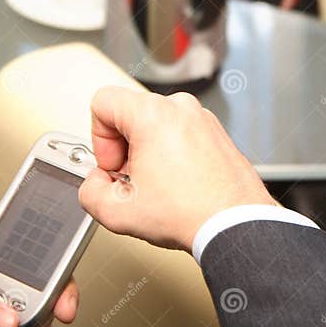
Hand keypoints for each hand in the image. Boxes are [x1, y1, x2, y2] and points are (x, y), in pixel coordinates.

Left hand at [0, 223, 77, 326]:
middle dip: (48, 302)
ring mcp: (9, 298)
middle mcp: (6, 269)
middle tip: (32, 324)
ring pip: (44, 308)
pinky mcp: (8, 323)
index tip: (61, 296)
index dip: (56, 261)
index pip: (34, 241)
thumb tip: (6, 317)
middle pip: (48, 278)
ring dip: (34, 326)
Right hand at [78, 87, 275, 252]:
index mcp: (152, 113)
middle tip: (134, 181)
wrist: (235, 225)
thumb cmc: (190, 213)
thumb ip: (90, 193)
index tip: (112, 166)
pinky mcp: (215, 132)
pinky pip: (180, 132)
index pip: (103, 102)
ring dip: (148, 153)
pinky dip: (172, 154)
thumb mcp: (117, 213)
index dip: (99, 138)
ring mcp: (201, 117)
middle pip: (130, 115)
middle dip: (124, 149)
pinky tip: (177, 185)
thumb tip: (95, 184)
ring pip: (156, 125)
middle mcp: (179, 107)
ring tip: (158, 187)